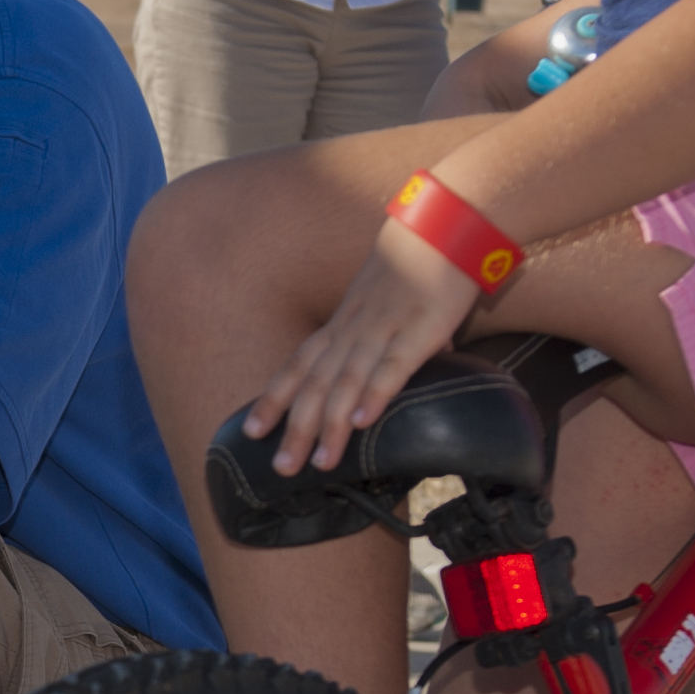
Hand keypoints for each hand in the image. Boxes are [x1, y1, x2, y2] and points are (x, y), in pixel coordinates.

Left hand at [247, 217, 485, 473]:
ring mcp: (383, 328)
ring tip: (321, 463)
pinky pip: (392, 366)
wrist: (443, 224)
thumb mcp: (386, 304)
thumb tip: (400, 370)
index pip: (298, 365)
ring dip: (331, 425)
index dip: (274, 398)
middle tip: (281, 469)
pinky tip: (362, 422)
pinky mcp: (418, 329)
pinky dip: (375, 394)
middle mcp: (353, 328)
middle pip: (315, 383)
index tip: (251, 432)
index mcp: (343, 323)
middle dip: (296, 428)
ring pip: (347, 382)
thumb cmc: (417, 267)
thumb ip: (385, 341)